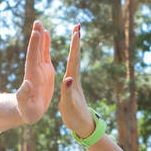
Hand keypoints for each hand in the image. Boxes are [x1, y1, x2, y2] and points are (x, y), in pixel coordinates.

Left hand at [14, 20, 54, 124]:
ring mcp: (39, 69)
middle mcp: (34, 70)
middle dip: (36, 37)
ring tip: (40, 24)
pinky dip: (45, 44)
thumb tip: (26, 84)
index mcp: (31, 77)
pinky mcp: (45, 71)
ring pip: (40, 50)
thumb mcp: (26, 105)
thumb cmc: (27, 111)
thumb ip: (24, 95)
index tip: (36, 33)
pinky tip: (46, 33)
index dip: (34, 46)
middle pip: (35, 50)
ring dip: (39, 37)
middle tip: (37, 22)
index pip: (33, 59)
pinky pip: (45, 55)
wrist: (28, 111)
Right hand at [58, 23, 94, 138]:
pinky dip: (72, 57)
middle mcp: (75, 78)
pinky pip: (72, 66)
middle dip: (77, 41)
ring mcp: (75, 81)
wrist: (83, 125)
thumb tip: (68, 78)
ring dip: (76, 47)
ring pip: (75, 60)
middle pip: (76, 56)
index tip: (76, 32)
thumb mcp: (68, 105)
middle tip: (78, 26)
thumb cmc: (75, 116)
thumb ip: (67, 92)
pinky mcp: (73, 85)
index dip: (75, 46)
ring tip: (76, 35)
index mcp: (73, 81)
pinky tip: (72, 56)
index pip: (74, 60)